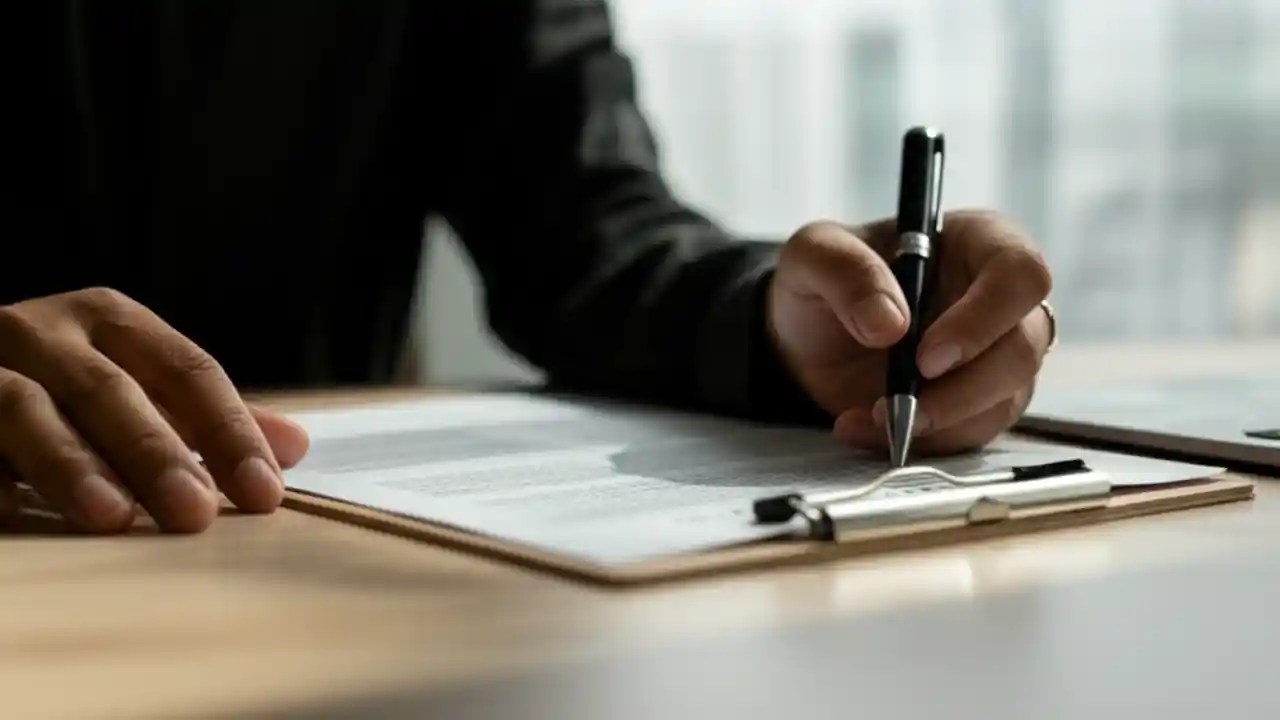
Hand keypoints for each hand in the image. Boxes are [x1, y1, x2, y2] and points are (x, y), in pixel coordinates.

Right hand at [0, 288, 309, 532]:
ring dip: (71, 464)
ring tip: (111, 517)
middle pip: (110, 390)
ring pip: (25, 408)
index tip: (266, 493)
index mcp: (110, 321)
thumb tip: (295, 447)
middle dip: (156, 452)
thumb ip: (205, 417)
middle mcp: (44, 331)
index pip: (188, 370)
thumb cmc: (57, 384)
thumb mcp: (134, 384)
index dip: (229, 431)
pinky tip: (14, 514)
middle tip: (195, 514)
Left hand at [767, 211, 1053, 455]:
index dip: (983, 320)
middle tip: (897, 405)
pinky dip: (921, 441)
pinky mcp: (982, 402)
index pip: (1020, 274)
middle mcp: (1001, 300)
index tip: (927, 357)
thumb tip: (889, 323)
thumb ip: (846, 272)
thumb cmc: (829, 278)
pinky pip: (973, 432)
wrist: (813, 335)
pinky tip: (865, 428)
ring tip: (869, 418)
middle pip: (1023, 348)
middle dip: (964, 389)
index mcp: (978, 242)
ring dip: (939, 423)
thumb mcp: (814, 255)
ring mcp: (997, 354)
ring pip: (1004, 399)